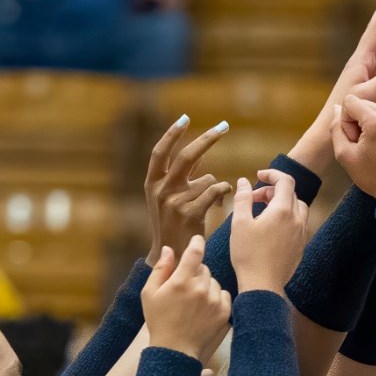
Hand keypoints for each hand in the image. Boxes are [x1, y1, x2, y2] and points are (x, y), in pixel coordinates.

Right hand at [141, 233, 230, 360]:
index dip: (197, 242)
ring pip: (214, 281)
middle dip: (195, 273)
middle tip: (185, 288)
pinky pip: (224, 294)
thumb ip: (160, 269)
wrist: (176, 351)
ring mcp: (215, 301)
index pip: (195, 252)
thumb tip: (169, 249)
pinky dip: (216, 298)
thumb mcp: (149, 294)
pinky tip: (205, 308)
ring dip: (206, 286)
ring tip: (194, 302)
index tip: (198, 239)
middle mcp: (201, 288)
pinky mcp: (224, 312)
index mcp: (181, 281)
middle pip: (204, 268)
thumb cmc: (159, 321)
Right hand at [146, 116, 231, 264]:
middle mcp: (160, 190)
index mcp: (151, 183)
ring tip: (217, 200)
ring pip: (207, 178)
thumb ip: (183, 175)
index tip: (185, 118)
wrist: (173, 257)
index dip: (172, 134)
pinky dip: (223, 193)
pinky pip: (214, 191)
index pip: (160, 152)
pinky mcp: (189, 213)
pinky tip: (222, 202)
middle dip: (207, 139)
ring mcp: (173, 201)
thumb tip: (199, 150)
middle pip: (185, 156)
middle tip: (224, 126)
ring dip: (217, 186)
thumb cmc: (176, 226)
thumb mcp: (171, 197)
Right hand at [229, 171, 309, 293]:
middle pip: (290, 194)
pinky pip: (298, 224)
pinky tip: (270, 229)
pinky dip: (286, 218)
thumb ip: (243, 198)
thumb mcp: (239, 223)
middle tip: (253, 199)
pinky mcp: (300, 247)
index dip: (272, 174)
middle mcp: (297, 220)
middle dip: (271, 191)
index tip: (258, 176)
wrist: (262, 286)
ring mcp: (301, 234)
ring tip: (263, 212)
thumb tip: (244, 181)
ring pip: (297, 208)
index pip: (286, 180)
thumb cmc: (248, 254)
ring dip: (281, 204)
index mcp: (283, 210)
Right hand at [334, 95, 375, 200]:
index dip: (347, 119)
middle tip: (364, 143)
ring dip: (375, 124)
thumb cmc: (372, 177)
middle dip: (361, 121)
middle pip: (367, 104)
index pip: (351, 101)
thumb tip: (336, 108)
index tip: (353, 138)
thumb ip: (336, 128)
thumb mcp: (344, 155)